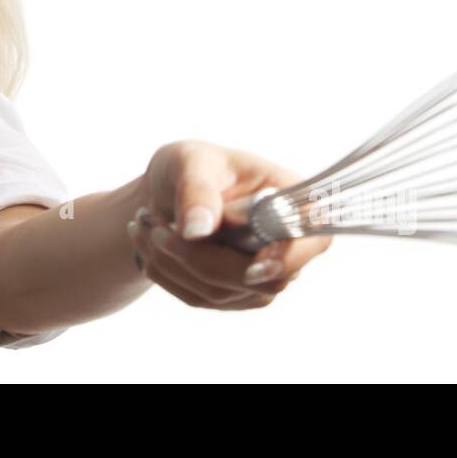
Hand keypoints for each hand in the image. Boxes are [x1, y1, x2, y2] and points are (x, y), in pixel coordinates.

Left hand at [127, 138, 332, 309]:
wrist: (167, 193)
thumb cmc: (191, 166)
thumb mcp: (190, 160)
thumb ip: (197, 188)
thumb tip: (199, 230)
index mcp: (295, 202)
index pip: (312, 240)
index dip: (288, 257)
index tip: (254, 266)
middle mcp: (287, 246)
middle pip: (260, 278)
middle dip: (199, 256)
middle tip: (153, 224)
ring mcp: (262, 277)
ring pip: (221, 290)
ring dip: (171, 261)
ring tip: (144, 223)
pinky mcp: (232, 296)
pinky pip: (197, 297)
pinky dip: (165, 271)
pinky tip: (149, 243)